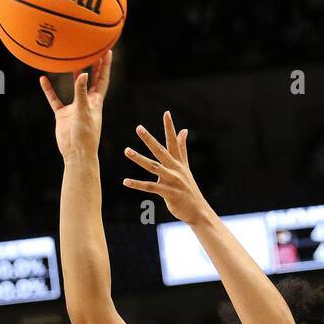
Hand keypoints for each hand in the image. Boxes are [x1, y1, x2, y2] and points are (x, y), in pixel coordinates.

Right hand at [40, 50, 110, 162]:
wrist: (76, 154)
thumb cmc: (85, 136)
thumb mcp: (83, 112)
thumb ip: (81, 93)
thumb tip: (82, 74)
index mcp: (96, 102)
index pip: (102, 79)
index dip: (105, 65)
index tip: (107, 51)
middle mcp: (86, 103)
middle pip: (90, 80)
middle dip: (92, 65)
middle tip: (91, 49)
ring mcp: (74, 108)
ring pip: (74, 87)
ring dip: (73, 75)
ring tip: (71, 60)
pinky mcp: (63, 115)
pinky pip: (54, 99)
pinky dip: (49, 90)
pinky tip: (43, 79)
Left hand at [123, 111, 210, 225]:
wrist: (198, 211)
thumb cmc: (189, 189)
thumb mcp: (186, 167)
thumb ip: (182, 148)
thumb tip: (184, 130)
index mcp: (178, 163)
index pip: (173, 141)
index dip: (170, 127)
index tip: (166, 113)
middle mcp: (175, 169)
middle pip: (160, 151)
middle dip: (149, 139)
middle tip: (139, 128)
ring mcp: (172, 180)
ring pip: (153, 167)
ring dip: (139, 158)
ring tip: (127, 150)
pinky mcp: (168, 193)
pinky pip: (150, 187)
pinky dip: (137, 184)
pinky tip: (126, 181)